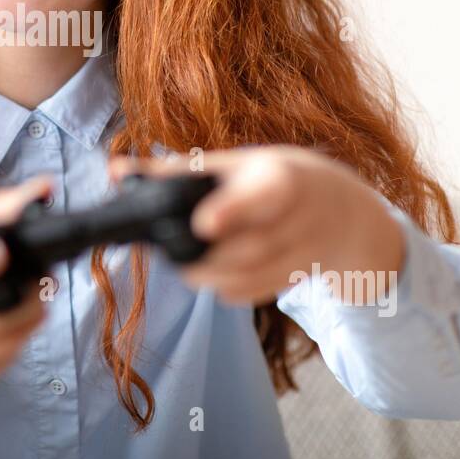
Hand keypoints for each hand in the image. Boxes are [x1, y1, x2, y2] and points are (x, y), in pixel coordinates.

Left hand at [108, 146, 404, 306]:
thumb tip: (116, 171)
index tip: (203, 224)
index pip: (265, 193)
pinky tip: (213, 276)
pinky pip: (254, 294)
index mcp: (283, 176)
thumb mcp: (235, 164)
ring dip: (210, 275)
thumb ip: (175, 171)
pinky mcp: (297, 278)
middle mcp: (300, 216)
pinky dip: (227, 289)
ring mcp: (304, 252)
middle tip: (170, 252)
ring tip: (186, 264)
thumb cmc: (273, 178)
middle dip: (205, 255)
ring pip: (250, 276)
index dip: (234, 210)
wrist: (343, 211)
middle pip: (249, 247)